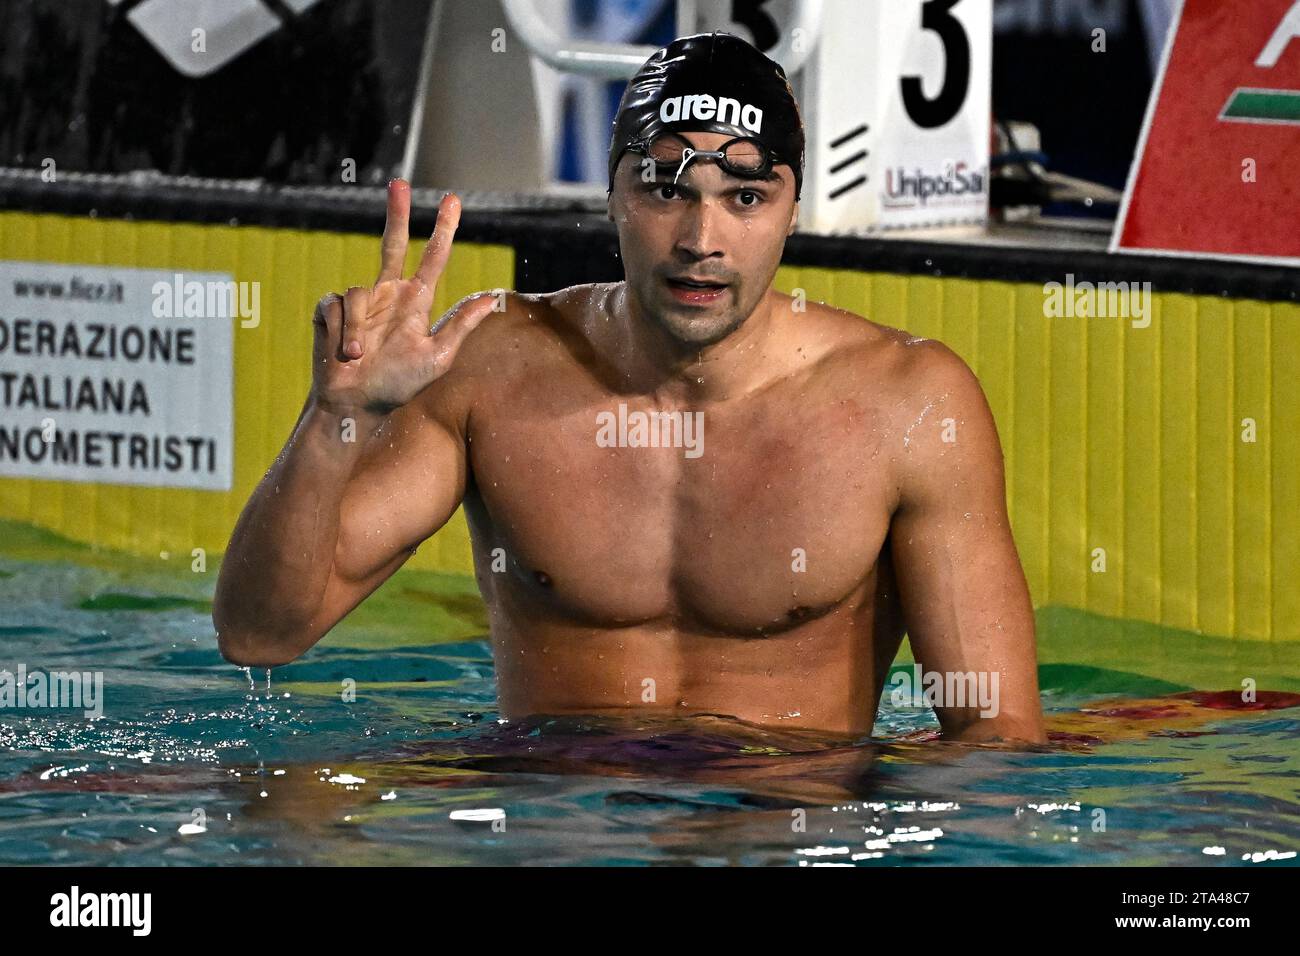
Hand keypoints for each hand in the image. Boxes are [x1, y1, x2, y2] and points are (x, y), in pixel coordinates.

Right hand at [311, 180, 497, 415]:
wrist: (356, 405)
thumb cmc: (399, 385)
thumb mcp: (437, 358)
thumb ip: (461, 326)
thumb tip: (493, 298)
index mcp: (415, 303)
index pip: (432, 259)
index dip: (443, 231)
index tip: (453, 201)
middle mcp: (388, 295)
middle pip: (393, 243)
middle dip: (397, 213)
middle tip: (400, 183)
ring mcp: (360, 301)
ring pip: (359, 291)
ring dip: (358, 330)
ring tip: (359, 358)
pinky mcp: (331, 310)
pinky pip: (336, 305)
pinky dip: (341, 332)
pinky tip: (343, 352)